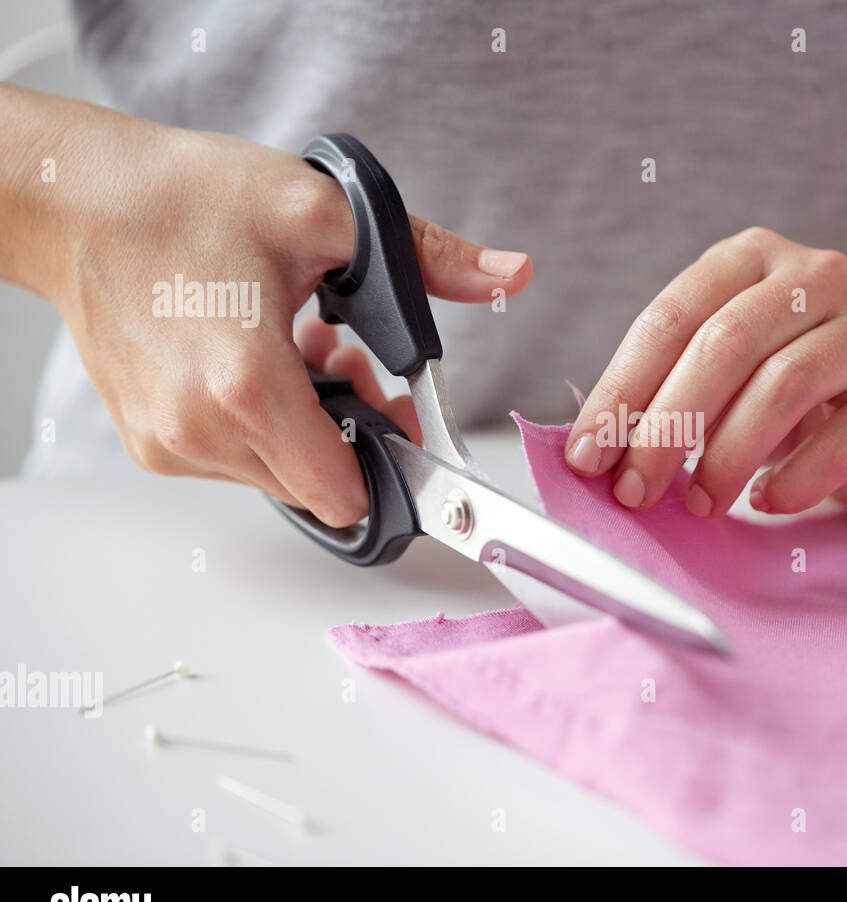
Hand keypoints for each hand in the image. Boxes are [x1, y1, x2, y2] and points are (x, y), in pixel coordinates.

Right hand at [38, 107, 530, 525]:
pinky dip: (262, 422)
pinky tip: (261, 358)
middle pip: (319, 485)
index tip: (402, 421)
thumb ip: (426, 257)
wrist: (74, 200)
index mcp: (245, 387)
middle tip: (350, 358)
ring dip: (309, 425)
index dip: (390, 462)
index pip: (344, 492)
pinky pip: (235, 458)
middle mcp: (199, 431)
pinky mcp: (150, 441)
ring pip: (277, 474)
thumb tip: (507, 274)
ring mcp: (167, 443)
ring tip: (302, 345)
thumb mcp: (320, 212)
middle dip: (353, 432)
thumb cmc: (178, 199)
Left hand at [565, 227, 846, 515]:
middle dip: (667, 427)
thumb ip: (664, 391)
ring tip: (699, 503)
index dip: (622, 390)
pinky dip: (795, 478)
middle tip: (636, 490)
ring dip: (726, 456)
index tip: (586, 456)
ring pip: (783, 386)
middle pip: (724, 346)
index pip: (671, 317)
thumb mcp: (721, 372)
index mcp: (750, 258)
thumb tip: (595, 451)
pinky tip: (766, 500)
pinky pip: (845, 437)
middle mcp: (815, 278)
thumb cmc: (786, 390)